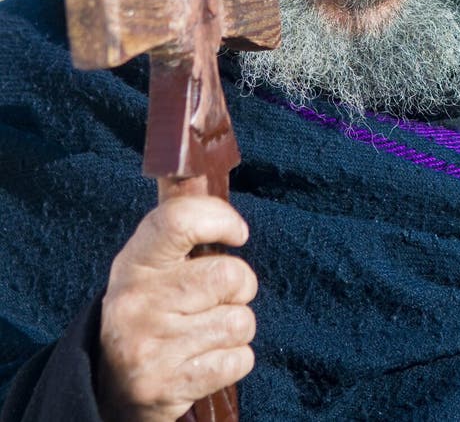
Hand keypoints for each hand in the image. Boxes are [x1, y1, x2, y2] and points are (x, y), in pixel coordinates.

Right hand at [97, 192, 256, 421]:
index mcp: (135, 262)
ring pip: (240, 320)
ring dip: (236, 325)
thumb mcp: (146, 264)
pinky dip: (235, 358)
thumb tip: (205, 182)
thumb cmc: (146, 309)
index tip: (237, 232)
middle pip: (229, 275)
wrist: (109, 387)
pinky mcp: (171, 385)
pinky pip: (239, 359)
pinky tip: (208, 356)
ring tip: (209, 328)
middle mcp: (139, 302)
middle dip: (240, 285)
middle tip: (220, 294)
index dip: (220, 219)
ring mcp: (153, 347)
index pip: (179, 220)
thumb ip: (177, 228)